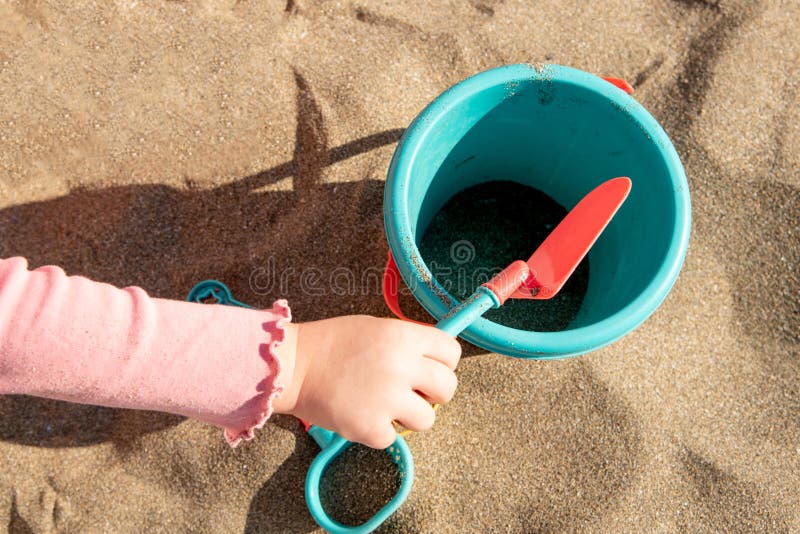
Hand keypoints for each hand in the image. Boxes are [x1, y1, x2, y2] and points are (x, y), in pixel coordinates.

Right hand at [274, 316, 460, 448]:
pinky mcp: (370, 427)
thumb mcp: (375, 328)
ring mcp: (387, 399)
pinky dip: (378, 431)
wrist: (292, 365)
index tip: (431, 369)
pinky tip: (361, 414)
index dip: (443, 363)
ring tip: (383, 405)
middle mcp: (401, 367)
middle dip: (434, 393)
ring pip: (427, 419)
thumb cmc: (330, 344)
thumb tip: (433, 362)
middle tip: (413, 392)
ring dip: (408, 416)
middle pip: (448, 388)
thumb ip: (407, 343)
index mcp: (403, 337)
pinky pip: (393, 438)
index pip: (451, 353)